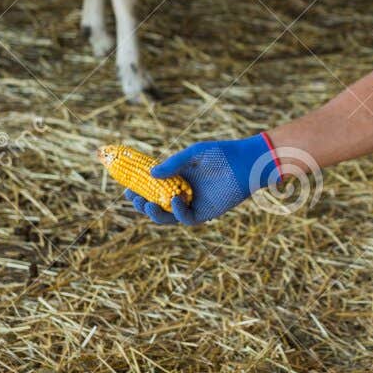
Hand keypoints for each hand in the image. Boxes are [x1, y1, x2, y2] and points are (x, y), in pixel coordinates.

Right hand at [126, 132, 281, 224]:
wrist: (247, 163)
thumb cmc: (222, 154)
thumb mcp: (194, 154)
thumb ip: (174, 164)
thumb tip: (150, 173)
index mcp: (179, 178)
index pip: (153, 187)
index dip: (138, 190)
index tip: (125, 188)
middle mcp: (183, 193)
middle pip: (156, 204)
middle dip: (141, 204)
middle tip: (133, 198)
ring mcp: (194, 204)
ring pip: (168, 216)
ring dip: (154, 213)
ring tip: (146, 203)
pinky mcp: (206, 213)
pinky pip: (186, 219)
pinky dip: (177, 212)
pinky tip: (174, 200)